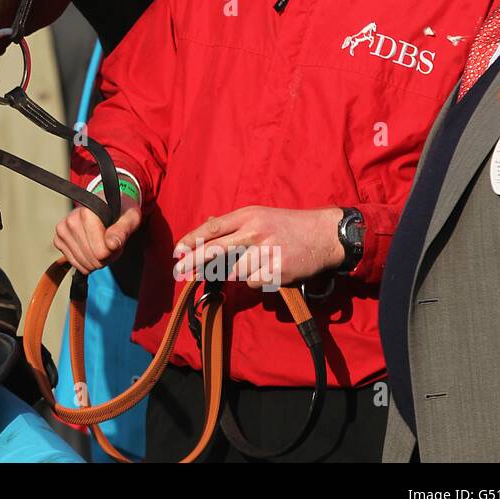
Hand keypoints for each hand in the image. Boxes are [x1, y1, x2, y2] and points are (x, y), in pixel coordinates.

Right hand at [54, 201, 141, 274]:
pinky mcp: (58, 239)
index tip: (117, 241)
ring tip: (102, 245)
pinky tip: (91, 248)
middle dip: (106, 257)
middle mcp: (71, 220)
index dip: (114, 251)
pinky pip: (74, 263)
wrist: (106, 206)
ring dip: (96, 261)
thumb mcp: (130, 218)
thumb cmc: (120, 212)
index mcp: (87, 213)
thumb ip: (122, 231)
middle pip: (92, 259)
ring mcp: (62, 230)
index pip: (101, 252)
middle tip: (111, 244)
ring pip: (83, 263)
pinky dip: (85, 262)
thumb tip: (112, 245)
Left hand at [172, 205, 343, 289]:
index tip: (177, 251)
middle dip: (192, 262)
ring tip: (256, 262)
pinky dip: (258, 280)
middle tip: (176, 271)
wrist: (323, 235)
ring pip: (235, 272)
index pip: (212, 228)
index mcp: (247, 216)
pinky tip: (270, 270)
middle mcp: (255, 232)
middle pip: (215, 250)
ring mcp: (266, 252)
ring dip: (238, 272)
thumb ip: (233, 223)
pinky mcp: (278, 271)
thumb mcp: (259, 215)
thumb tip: (205, 226)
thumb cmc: (286, 224)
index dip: (191, 240)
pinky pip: (254, 283)